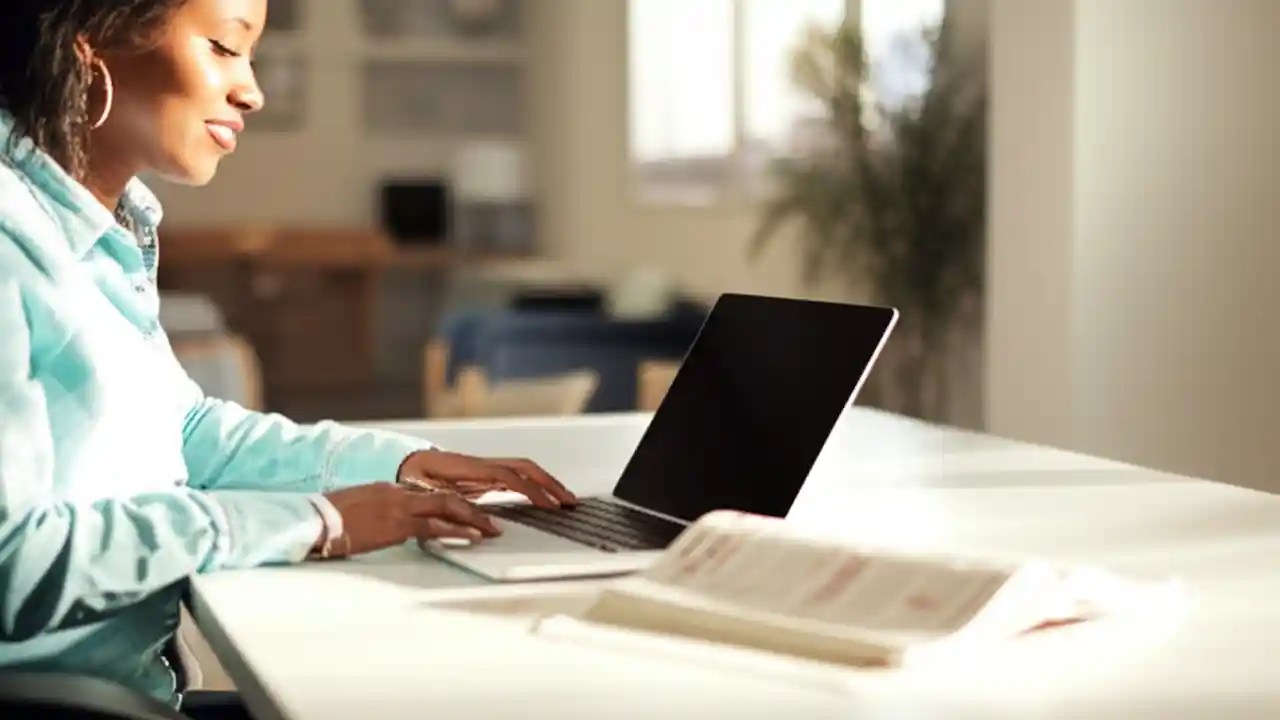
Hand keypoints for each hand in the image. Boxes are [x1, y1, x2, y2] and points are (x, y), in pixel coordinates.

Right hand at [319, 483, 501, 556]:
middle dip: (470, 510)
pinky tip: (472, 537)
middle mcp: (398, 495)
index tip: (465, 514)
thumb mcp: (358, 510)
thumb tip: (388, 522)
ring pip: (447, 508)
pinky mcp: (397, 526)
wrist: (315, 519)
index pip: (428, 495)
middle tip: (489, 522)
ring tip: (490, 530)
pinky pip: (435, 527)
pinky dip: (458, 531)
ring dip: (472, 520)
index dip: (451, 504)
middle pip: (444, 498)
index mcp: (388, 490)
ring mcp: (400, 508)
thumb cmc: (328, 519)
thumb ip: (379, 512)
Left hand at [396, 450, 576, 508]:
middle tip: (569, 500)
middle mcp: (482, 465)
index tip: (549, 505)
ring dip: (545, 483)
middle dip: (550, 483)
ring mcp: (485, 468)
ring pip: (523, 470)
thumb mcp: (428, 494)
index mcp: (471, 468)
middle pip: (525, 467)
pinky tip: (541, 499)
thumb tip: (482, 522)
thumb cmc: (413, 479)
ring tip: (563, 499)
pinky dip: (533, 486)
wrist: (404, 465)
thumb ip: (453, 506)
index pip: (510, 477)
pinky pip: (515, 477)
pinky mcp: (485, 475)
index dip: (531, 490)